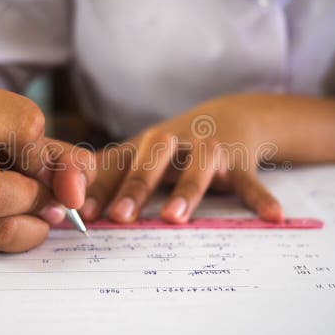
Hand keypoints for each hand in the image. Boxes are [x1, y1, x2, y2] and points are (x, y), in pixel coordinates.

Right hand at [0, 81, 94, 252]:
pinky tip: (3, 219)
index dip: (44, 156)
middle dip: (36, 201)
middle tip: (45, 197)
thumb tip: (73, 197)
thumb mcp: (34, 132)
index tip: (42, 162)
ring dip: (29, 226)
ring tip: (30, 209)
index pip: (24, 131)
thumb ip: (67, 160)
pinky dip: (7, 241)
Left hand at [80, 95, 282, 223]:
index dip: (98, 186)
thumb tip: (62, 204)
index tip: (79, 212)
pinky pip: (250, 181)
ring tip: (176, 218)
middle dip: (136, 186)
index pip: (117, 164)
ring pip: (200, 165)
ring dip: (188, 189)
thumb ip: (108, 176)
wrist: (232, 117)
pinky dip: (261, 198)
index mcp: (145, 145)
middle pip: (153, 157)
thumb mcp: (141, 156)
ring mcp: (210, 149)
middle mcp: (175, 142)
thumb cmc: (175, 148)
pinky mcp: (241, 160)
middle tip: (120, 216)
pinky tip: (272, 217)